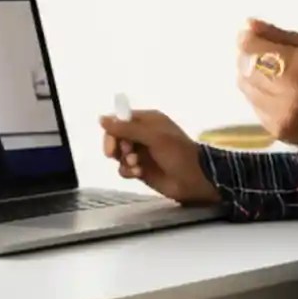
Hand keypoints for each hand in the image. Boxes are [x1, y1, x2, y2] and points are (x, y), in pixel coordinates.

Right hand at [100, 110, 219, 205]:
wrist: (195, 179)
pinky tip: (138, 173)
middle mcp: (142, 135)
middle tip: (120, 155)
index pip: (120, 120)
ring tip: (137, 165)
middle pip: (116, 137)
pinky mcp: (141, 170)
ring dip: (124, 160)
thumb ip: (127, 129)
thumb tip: (102, 119)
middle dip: (116, 147)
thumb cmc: (179, 153)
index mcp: (148, 121)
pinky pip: (124, 169)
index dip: (112, 131)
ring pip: (119, 154)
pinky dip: (128, 171)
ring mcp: (141, 153)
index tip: (111, 145)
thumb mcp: (154, 137)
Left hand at [236, 18, 297, 149]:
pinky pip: (254, 106)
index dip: (247, 40)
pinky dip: (258, 95)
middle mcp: (285, 92)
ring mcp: (278, 115)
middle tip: (259, 54)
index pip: (253, 49)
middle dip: (248, 57)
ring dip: (251, 76)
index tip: (249, 35)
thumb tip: (248, 25)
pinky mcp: (275, 130)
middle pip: (244, 68)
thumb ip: (279, 36)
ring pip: (245, 88)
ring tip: (268, 73)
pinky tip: (275, 92)